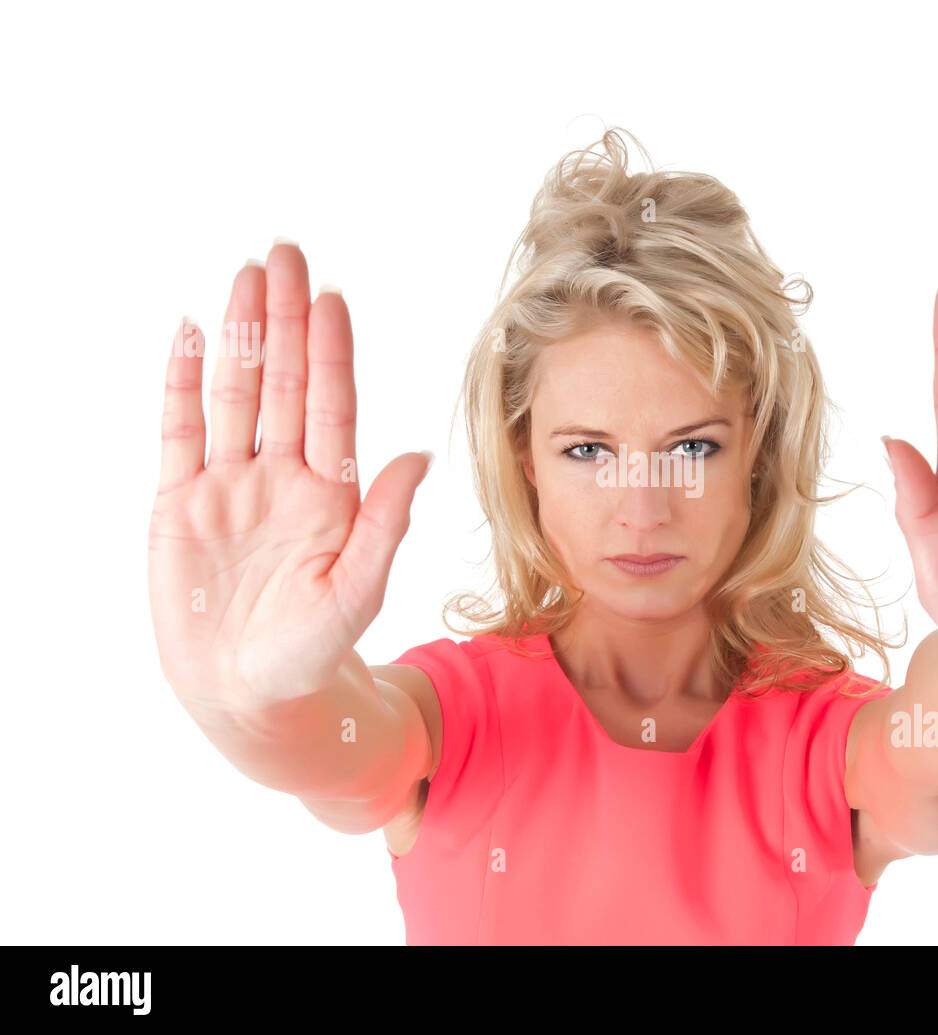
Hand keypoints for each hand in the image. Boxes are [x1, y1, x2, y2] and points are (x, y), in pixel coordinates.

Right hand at [147, 243, 431, 717]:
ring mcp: (229, 486)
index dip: (330, 353)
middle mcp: (281, 476)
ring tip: (247, 275)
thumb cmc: (313, 650)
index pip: (331, 406)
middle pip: (282, 383)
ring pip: (235, 395)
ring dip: (240, 335)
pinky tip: (193, 335)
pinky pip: (179, 433)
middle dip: (285, 319)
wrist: (251, 695)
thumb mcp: (358, 589)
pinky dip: (183, 385)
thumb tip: (419, 456)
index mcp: (330, 492)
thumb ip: (385, 523)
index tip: (333, 298)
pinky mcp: (179, 504)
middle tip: (288, 253)